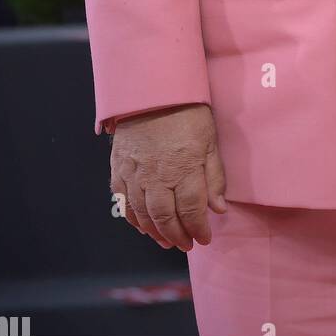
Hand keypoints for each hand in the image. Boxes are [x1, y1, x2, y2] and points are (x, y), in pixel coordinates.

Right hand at [110, 103, 226, 250]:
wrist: (152, 90)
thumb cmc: (186, 113)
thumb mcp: (209, 140)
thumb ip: (214, 176)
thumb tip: (217, 209)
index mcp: (184, 168)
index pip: (192, 210)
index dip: (198, 229)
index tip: (204, 238)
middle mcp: (157, 176)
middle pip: (166, 218)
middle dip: (177, 236)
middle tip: (186, 245)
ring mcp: (135, 173)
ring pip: (143, 215)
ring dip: (156, 233)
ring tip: (167, 242)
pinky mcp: (118, 168)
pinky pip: (123, 201)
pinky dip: (133, 218)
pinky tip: (143, 226)